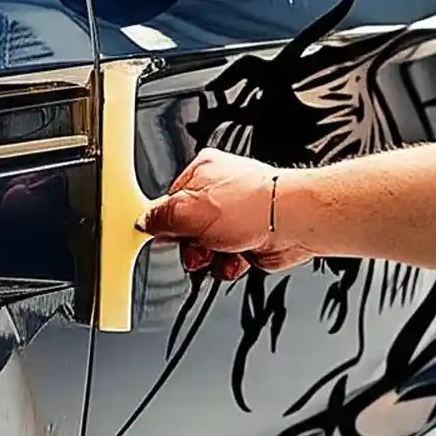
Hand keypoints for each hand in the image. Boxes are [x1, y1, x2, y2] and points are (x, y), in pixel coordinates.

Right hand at [135, 148, 314, 274]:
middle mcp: (220, 191)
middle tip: (197, 244)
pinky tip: (236, 257)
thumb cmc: (251, 205)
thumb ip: (161, 217)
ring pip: (206, 247)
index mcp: (202, 171)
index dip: (165, 222)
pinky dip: (229, 263)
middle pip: (186, 228)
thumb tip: (145, 221)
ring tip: (220, 251)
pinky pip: (226, 258)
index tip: (162, 235)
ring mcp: (236, 216)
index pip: (169, 201)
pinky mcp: (250, 237)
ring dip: (210, 256)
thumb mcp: (189, 210)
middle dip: (190, 245)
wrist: (291, 222)